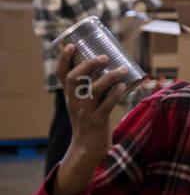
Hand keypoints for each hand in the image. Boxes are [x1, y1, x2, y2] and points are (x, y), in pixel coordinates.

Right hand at [58, 44, 126, 163]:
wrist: (87, 148)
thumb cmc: (89, 121)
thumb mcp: (83, 103)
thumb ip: (92, 88)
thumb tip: (111, 66)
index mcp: (70, 96)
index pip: (61, 75)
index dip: (64, 60)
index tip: (71, 45)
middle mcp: (74, 102)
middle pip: (75, 79)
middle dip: (88, 65)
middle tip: (104, 56)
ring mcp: (85, 112)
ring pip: (93, 91)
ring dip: (109, 77)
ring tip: (122, 69)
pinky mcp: (97, 121)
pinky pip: (106, 106)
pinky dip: (115, 94)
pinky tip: (123, 86)